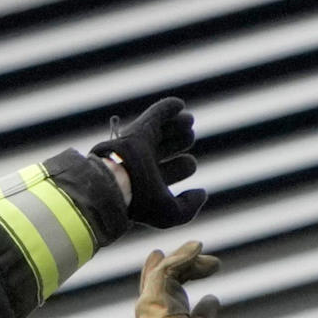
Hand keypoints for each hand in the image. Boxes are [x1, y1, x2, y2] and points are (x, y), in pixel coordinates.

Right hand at [95, 97, 205, 228]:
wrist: (115, 183)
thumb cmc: (142, 202)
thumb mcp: (171, 213)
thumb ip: (189, 206)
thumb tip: (202, 193)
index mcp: (148, 183)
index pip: (169, 171)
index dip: (182, 166)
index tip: (190, 163)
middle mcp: (143, 164)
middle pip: (164, 148)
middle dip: (178, 141)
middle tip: (189, 135)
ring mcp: (139, 147)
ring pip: (160, 132)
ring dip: (175, 125)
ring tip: (189, 119)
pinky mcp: (138, 131)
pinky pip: (154, 116)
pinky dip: (166, 109)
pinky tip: (178, 104)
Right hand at [128, 244, 221, 317]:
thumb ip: (205, 313)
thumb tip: (213, 298)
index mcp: (163, 312)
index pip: (170, 285)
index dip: (183, 271)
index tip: (201, 264)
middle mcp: (155, 302)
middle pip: (167, 273)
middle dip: (185, 262)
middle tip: (206, 257)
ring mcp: (153, 296)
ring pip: (167, 267)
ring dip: (186, 256)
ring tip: (201, 247)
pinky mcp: (155, 292)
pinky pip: (169, 267)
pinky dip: (183, 256)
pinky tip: (197, 247)